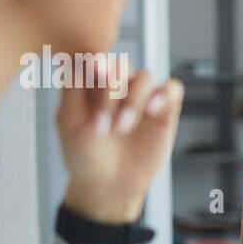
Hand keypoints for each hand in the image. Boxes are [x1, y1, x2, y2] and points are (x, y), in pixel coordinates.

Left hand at [56, 57, 183, 222]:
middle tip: (104, 125)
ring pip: (146, 77)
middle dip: (112, 93)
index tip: (95, 75)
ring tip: (123, 128)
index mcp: (92, 84)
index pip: (97, 59)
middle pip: (121, 66)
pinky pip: (173, 89)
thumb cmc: (85, 155)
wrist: (109, 185)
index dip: (97, 66)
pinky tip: (153, 112)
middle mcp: (119, 86)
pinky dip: (165, 95)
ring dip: (134, 100)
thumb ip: (72, 89)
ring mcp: (142, 98)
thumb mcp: (69, 123)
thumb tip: (79, 58)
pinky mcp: (164, 111)